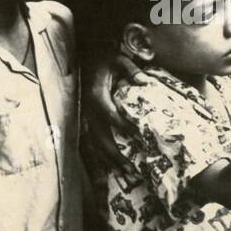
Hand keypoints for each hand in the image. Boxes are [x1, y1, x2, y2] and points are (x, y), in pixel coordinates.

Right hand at [81, 52, 147, 170]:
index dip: (124, 127)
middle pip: (101, 137)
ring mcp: (87, 116)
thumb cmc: (103, 58)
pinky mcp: (87, 118)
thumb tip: (145, 83)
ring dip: (109, 159)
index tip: (138, 136)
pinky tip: (112, 165)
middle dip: (115, 155)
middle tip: (131, 169)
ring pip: (95, 142)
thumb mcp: (118, 60)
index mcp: (97, 95)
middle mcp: (89, 109)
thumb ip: (132, 71)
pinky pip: (93, 140)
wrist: (85, 57)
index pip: (111, 116)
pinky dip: (102, 154)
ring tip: (125, 173)